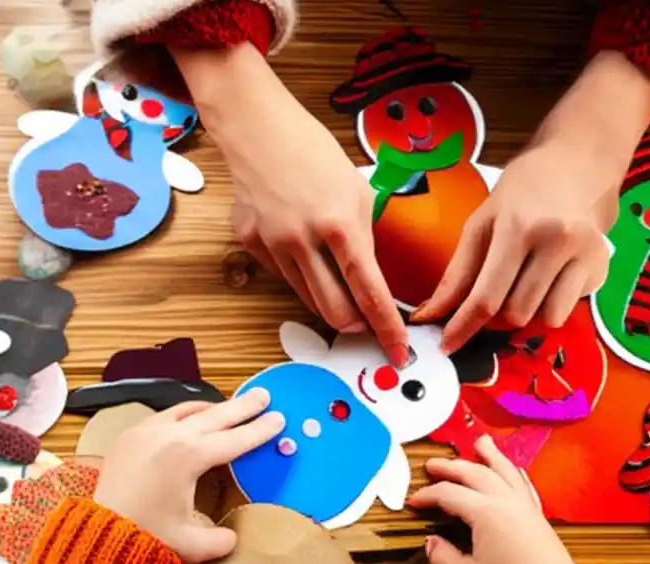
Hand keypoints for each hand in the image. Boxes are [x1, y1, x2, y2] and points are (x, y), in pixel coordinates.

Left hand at [93, 389, 284, 563]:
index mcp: (191, 457)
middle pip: (216, 416)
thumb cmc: (145, 537)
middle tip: (263, 395)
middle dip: (243, 407)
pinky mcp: (130, 436)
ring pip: (188, 411)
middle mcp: (171, 437)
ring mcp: (148, 432)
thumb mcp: (191, 544)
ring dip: (212, 408)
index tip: (278, 419)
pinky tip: (190, 419)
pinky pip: (164, 416)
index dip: (260, 431)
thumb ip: (219, 540)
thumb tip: (231, 538)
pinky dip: (184, 414)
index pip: (235, 441)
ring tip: (229, 405)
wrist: (98, 532)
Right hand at [173, 44, 407, 364]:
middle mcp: (304, 240)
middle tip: (368, 323)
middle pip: (336, 312)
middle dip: (357, 326)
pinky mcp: (251, 245)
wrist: (258, 129)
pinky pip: (284, 277)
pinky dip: (302, 276)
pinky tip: (303, 248)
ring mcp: (273, 245)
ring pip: (308, 300)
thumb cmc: (312, 151)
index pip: (370, 291)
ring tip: (339, 284)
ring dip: (330, 303)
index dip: (387, 328)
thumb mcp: (357, 191)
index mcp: (339, 224)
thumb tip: (368, 279)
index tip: (398, 349)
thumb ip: (364, 238)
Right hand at [408, 435, 578, 563]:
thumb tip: (430, 541)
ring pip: (504, 470)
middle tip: (432, 464)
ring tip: (479, 442)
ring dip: (489, 455)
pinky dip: (513, 472)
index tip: (413, 502)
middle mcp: (505, 501)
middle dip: (450, 467)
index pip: (448, 495)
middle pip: (474, 473)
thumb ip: (443, 558)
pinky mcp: (537, 514)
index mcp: (485, 513)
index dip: (427, 496)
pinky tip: (511, 468)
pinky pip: (523, 483)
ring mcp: (524, 505)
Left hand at [412, 140, 615, 352]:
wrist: (577, 165)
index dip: (463, 327)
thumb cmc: (522, 193)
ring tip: (522, 281)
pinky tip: (549, 276)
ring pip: (543, 319)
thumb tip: (430, 316)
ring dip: (525, 313)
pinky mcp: (601, 268)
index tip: (446, 346)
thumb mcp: (481, 223)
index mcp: (518, 227)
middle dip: (495, 316)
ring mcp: (584, 255)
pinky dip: (550, 306)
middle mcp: (556, 242)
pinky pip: (566, 311)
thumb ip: (457, 274)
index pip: (487, 296)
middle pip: (515, 314)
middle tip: (492, 294)